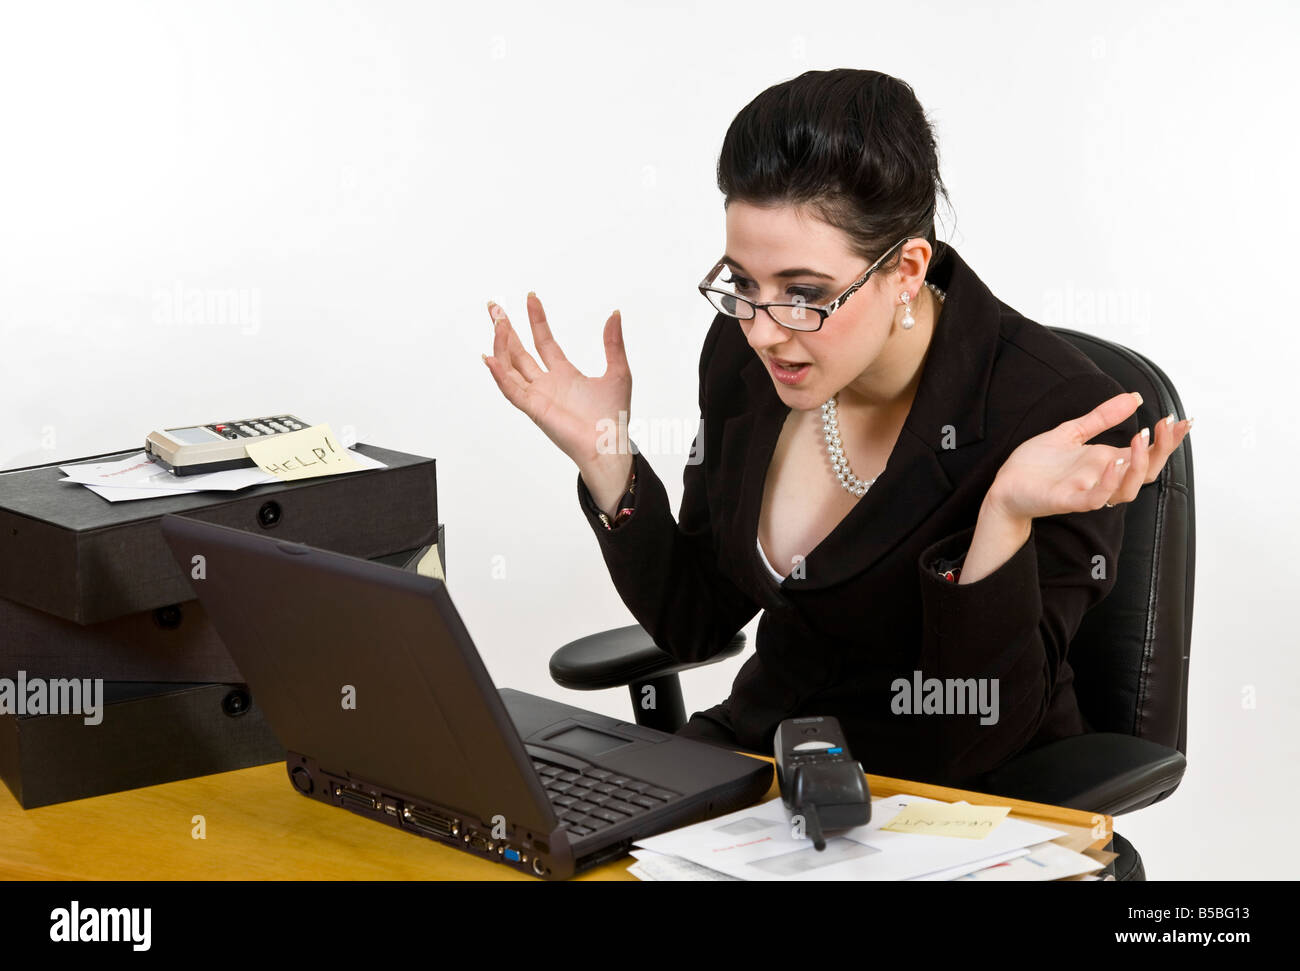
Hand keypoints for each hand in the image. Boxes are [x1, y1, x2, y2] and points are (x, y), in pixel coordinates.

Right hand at [481, 293, 632, 469]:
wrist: (609, 444)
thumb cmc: (613, 416)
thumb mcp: (618, 372)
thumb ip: (613, 343)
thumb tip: (615, 314)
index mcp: (564, 374)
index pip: (543, 341)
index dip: (536, 319)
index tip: (531, 297)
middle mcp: (546, 384)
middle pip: (518, 351)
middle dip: (505, 329)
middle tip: (494, 306)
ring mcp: (537, 396)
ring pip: (510, 367)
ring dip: (501, 345)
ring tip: (498, 323)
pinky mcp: (534, 409)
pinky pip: (511, 390)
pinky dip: (499, 375)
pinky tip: (490, 358)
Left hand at [987, 391, 1192, 522]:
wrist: (1005, 486)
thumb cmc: (1036, 464)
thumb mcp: (1071, 432)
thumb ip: (1101, 417)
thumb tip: (1133, 397)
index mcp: (1105, 462)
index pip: (1147, 455)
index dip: (1167, 440)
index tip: (1181, 420)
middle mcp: (1102, 478)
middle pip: (1146, 472)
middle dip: (1162, 450)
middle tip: (1169, 426)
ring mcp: (1086, 491)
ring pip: (1127, 489)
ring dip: (1138, 465)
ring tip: (1141, 438)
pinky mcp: (1067, 501)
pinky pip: (1095, 499)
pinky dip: (1108, 483)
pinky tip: (1113, 462)